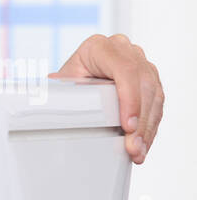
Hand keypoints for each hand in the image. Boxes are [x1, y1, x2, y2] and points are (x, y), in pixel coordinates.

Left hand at [52, 33, 163, 163]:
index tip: (128, 125)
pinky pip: (156, 103)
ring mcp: (139, 63)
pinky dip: (150, 126)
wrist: (73, 79)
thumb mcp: (60, 85)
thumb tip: (43, 104)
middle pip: (143, 85)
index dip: (130, 99)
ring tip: (137, 151)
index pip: (124, 70)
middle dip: (140, 120)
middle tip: (133, 146)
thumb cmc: (65, 82)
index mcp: (100, 47)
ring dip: (148, 127)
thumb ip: (57, 92)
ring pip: (154, 95)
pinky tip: (144, 144)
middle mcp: (124, 50)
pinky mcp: (148, 79)